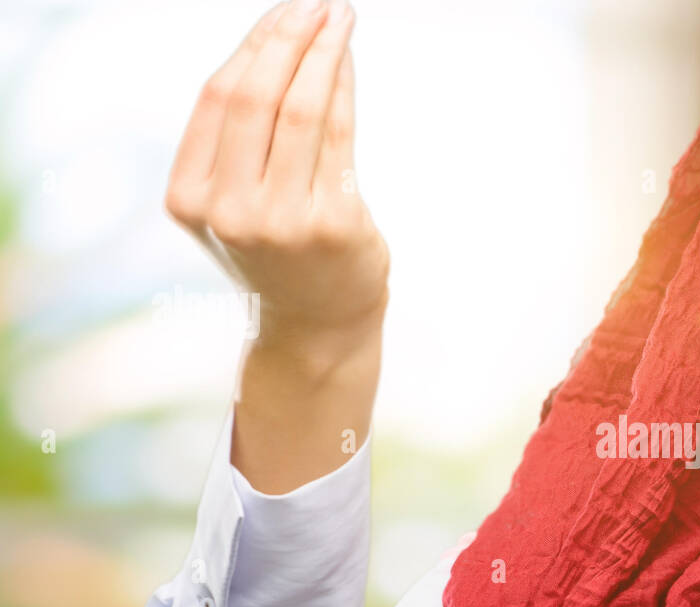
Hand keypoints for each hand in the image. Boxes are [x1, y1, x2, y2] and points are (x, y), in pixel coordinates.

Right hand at [164, 0, 388, 369]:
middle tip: (316, 3)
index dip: (253, 45)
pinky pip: (339, 136)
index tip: (284, 10)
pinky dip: (345, 89)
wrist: (317, 323)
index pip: (218, 99)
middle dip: (288, 39)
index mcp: (190, 199)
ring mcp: (282, 221)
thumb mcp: (233, 201)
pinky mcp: (332, 225)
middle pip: (256, 97)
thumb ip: (235, 141)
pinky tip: (350, 62)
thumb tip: (275, 42)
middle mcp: (230, 210)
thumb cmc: (278, 250)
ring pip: (302, 110)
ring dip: (325, 53)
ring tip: (340, 16)